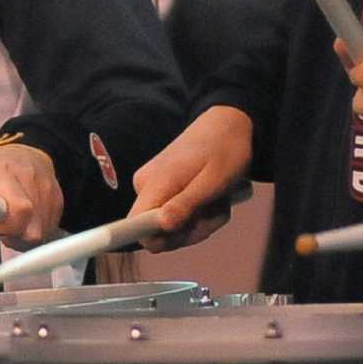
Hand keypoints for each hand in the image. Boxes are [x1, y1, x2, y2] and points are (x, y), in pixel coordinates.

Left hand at [0, 143, 62, 247]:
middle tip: (4, 230)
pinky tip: (26, 222)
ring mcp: (48, 189)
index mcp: (6, 175)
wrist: (22, 155)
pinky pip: (51, 227)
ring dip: (27, 236)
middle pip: (34, 229)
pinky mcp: (58, 199)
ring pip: (44, 232)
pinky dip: (38, 230)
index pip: (21, 209)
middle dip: (17, 237)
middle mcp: (31, 179)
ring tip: (14, 224)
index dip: (11, 227)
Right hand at [130, 106, 253, 245]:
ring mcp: (152, 188)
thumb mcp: (213, 181)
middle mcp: (144, 186)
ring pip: (171, 228)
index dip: (157, 239)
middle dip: (192, 230)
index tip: (187, 231)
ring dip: (200, 222)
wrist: (227, 124)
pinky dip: (198, 214)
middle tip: (216, 211)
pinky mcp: (161, 190)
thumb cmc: (225, 150)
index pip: (135, 227)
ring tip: (217, 200)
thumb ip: (186, 204)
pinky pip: (176, 217)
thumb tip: (161, 226)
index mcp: (154, 183)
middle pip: (159, 233)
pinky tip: (211, 198)